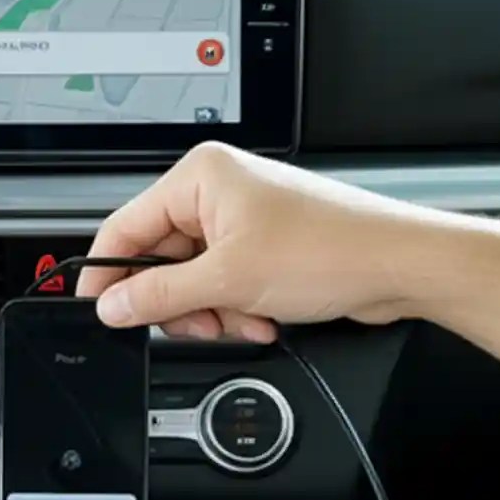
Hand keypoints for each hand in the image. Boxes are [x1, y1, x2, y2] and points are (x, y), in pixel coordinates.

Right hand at [76, 142, 438, 340]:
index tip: (98, 310)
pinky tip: (260, 316)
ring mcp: (240, 218)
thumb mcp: (228, 280)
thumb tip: (114, 305)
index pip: (124, 226)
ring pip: (190, 278)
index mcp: (199, 177)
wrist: (401, 265)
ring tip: (242, 317)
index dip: (107, 274)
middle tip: (195, 323)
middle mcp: (216, 190)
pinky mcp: (261, 245)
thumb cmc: (332, 248)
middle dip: (179, 301)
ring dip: (211, 310)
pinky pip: (221, 283)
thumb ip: (159, 295)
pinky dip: (234, 307)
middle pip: (158, 258)